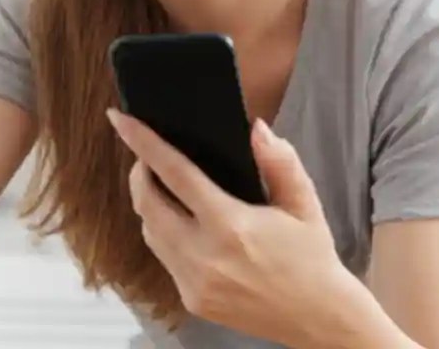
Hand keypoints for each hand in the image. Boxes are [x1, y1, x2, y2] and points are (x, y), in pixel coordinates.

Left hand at [106, 109, 379, 348]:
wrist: (317, 317)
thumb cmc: (311, 257)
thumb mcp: (303, 203)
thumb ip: (280, 162)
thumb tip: (256, 129)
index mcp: (230, 225)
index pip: (174, 173)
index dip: (143, 143)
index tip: (120, 119)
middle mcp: (204, 255)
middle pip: (147, 203)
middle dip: (139, 173)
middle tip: (146, 157)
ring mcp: (193, 281)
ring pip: (149, 231)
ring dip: (148, 204)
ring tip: (160, 186)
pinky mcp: (191, 299)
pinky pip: (163, 257)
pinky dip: (162, 233)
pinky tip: (177, 222)